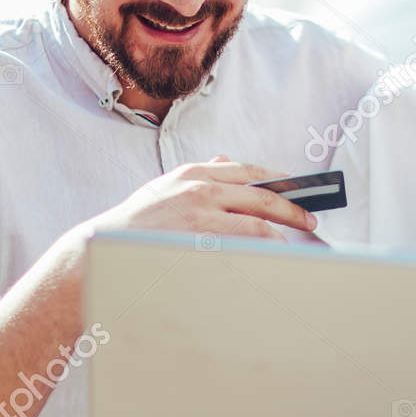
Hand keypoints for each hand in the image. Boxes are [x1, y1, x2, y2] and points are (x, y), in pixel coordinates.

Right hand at [87, 156, 316, 242]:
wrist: (104, 247)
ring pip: (257, 222)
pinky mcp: (200, 241)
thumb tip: (226, 160)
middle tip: (310, 219)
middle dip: (291, 208)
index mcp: (193, 172)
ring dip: (282, 233)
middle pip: (261, 194)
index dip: (278, 179)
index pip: (248, 170)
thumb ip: (197, 176)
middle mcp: (200, 188)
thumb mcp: (165, 187)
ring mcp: (201, 215)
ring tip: (297, 242)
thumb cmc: (137, 222)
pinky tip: (276, 256)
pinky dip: (264, 250)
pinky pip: (243, 245)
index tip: (297, 189)